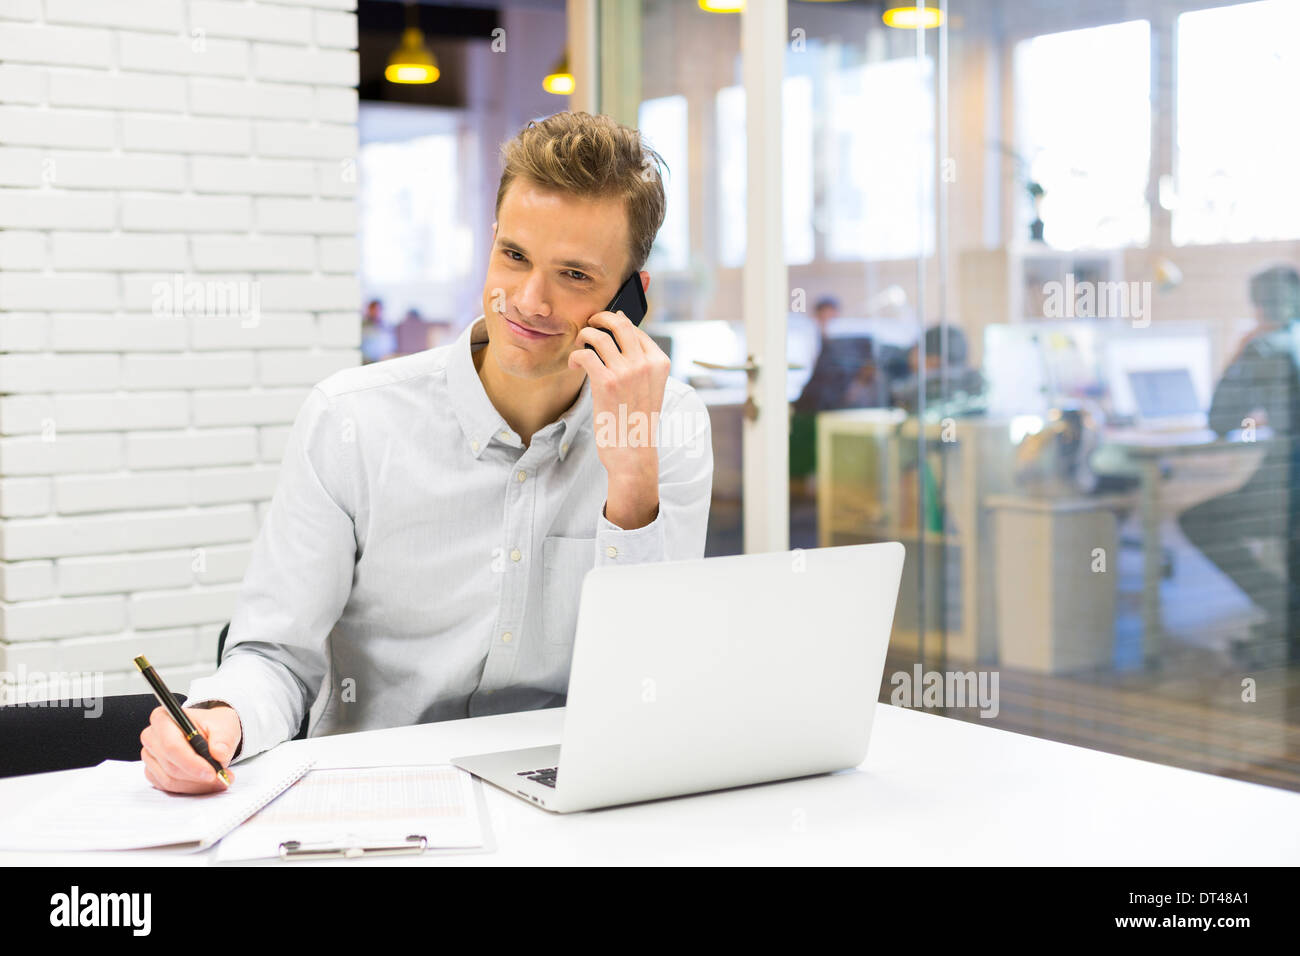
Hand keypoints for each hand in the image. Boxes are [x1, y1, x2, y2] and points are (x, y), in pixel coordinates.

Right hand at [140, 704, 241, 793]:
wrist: (211, 731)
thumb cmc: (214, 726)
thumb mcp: (225, 725)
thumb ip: (224, 739)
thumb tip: (220, 753)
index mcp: (163, 718)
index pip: (172, 746)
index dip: (191, 762)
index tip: (211, 772)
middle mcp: (152, 737)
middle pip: (171, 766)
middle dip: (198, 776)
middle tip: (222, 777)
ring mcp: (150, 756)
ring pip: (170, 780)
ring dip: (197, 784)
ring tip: (220, 779)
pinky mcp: (153, 772)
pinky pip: (169, 787)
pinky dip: (191, 788)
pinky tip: (207, 782)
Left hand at [568, 309, 671, 489]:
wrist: (633, 452)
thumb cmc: (636, 420)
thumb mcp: (649, 387)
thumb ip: (639, 360)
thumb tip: (622, 323)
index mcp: (660, 363)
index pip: (637, 330)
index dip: (617, 324)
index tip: (604, 327)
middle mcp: (645, 364)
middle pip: (620, 324)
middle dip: (601, 318)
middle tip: (590, 324)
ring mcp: (627, 372)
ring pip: (599, 336)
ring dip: (584, 336)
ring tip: (579, 346)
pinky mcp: (606, 382)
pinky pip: (585, 355)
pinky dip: (575, 356)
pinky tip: (574, 365)